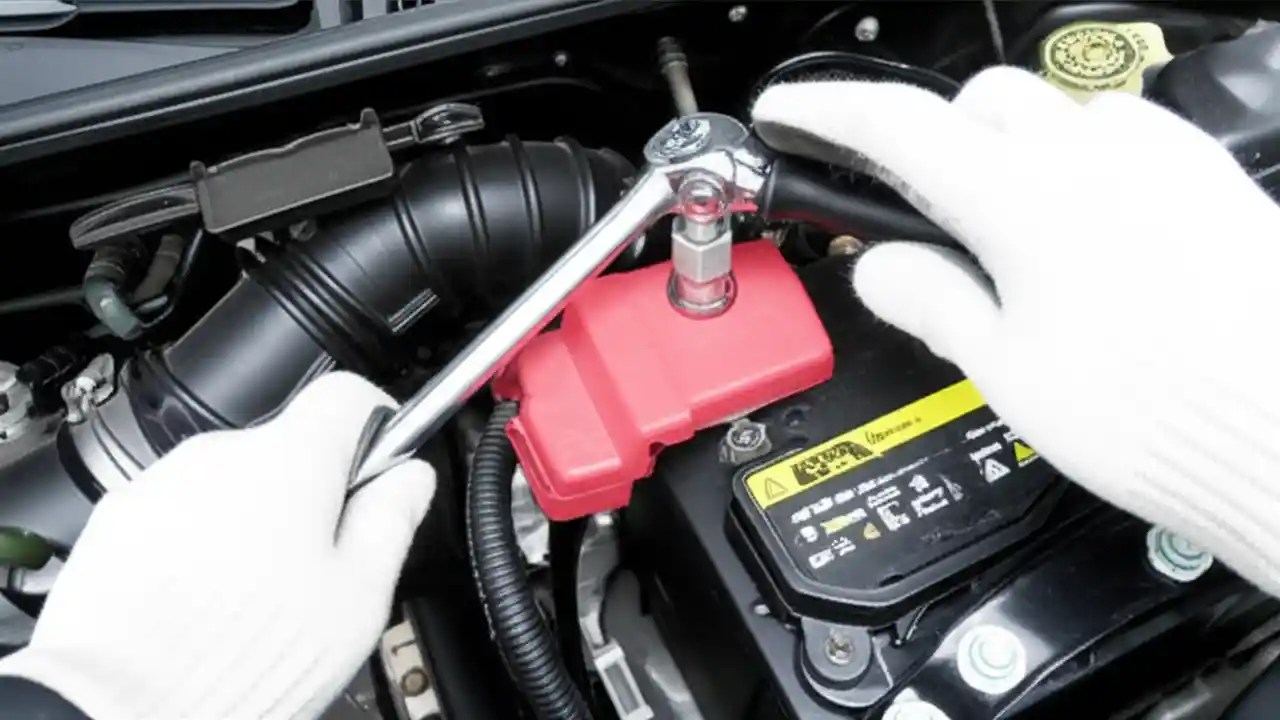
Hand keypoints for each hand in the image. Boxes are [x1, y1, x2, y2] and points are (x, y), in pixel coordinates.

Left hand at [0, 372, 435, 719]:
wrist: (122, 707)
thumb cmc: (243, 658)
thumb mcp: (357, 598)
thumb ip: (391, 520)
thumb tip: (412, 478)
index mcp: (291, 461)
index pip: (347, 393)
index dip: (377, 422)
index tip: (383, 461)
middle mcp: (221, 456)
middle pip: (290, 446)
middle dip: (314, 493)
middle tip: (324, 566)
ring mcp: (162, 484)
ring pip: (233, 483)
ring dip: (254, 520)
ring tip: (257, 599)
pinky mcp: (119, 520)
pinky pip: (179, 513)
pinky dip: (200, 544)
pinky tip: (208, 602)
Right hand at [753, 68, 1279, 595]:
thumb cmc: (1158, 416)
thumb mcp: (1008, 370)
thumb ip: (934, 301)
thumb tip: (882, 268)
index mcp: (1024, 201)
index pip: (899, 127)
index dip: (830, 112)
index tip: (794, 111)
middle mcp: (1095, 159)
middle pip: (980, 99)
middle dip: (930, 136)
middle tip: (914, 207)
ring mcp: (1161, 160)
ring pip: (1054, 110)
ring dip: (1010, 145)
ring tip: (1008, 226)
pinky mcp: (1208, 179)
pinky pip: (1125, 133)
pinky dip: (1081, 157)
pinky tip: (1086, 221)